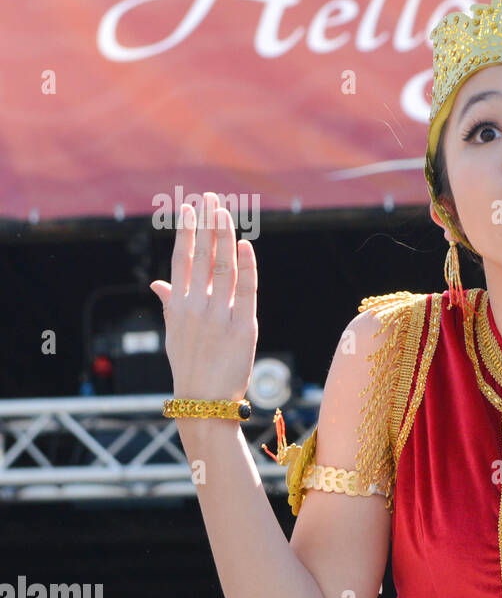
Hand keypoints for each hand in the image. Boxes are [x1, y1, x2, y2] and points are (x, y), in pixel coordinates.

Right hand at [148, 191, 258, 401]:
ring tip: (225, 212)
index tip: (189, 207)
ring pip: (223, 268)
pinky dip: (246, 267)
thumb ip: (170, 303)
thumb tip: (158, 283)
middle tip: (210, 197)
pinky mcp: (243, 327)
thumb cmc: (190, 365)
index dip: (186, 231)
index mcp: (178, 305)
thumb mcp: (174, 333)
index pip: (182, 259)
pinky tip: (245, 245)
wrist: (204, 400)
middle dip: (206, 224)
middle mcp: (197, 306)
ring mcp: (220, 315)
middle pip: (201, 256)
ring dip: (224, 237)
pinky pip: (246, 291)